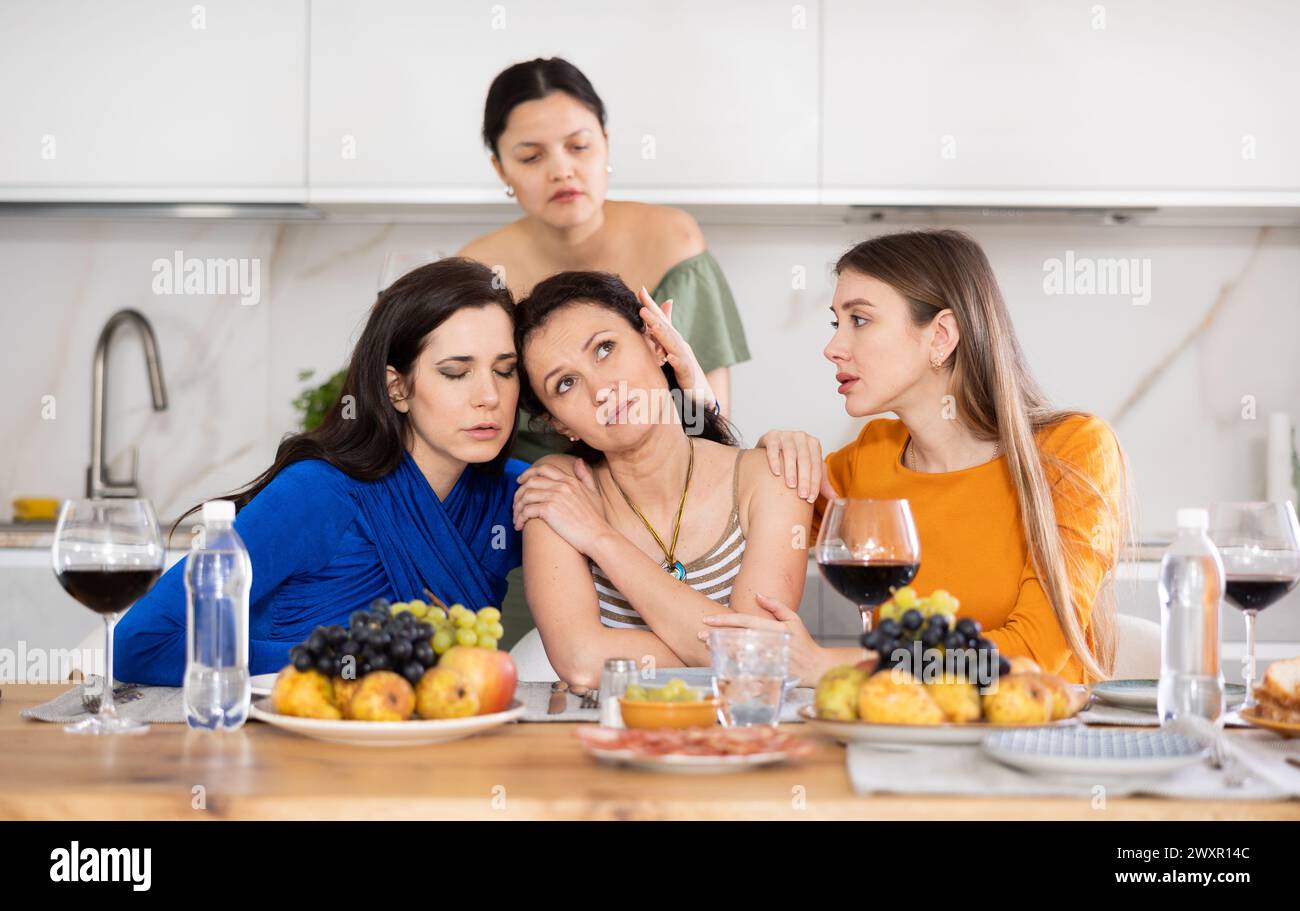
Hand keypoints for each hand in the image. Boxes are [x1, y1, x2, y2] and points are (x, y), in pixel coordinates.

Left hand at [513, 458, 610, 556]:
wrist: (598, 536)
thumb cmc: (596, 519)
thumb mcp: (594, 492)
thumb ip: (585, 476)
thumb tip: (578, 461)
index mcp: (569, 481)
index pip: (544, 469)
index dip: (528, 473)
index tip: (521, 481)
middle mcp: (561, 486)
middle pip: (531, 481)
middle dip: (519, 492)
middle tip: (516, 503)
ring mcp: (554, 497)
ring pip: (526, 495)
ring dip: (517, 507)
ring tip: (517, 517)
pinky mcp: (549, 510)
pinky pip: (526, 510)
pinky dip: (519, 518)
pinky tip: (520, 525)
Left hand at [637, 286, 716, 411]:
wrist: (700, 392)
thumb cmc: (683, 369)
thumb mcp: (671, 349)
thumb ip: (664, 332)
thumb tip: (660, 313)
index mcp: (673, 340)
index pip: (661, 320)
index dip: (652, 306)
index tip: (640, 290)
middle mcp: (680, 346)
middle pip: (666, 329)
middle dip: (655, 317)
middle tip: (642, 307)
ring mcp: (685, 359)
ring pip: (674, 345)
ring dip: (663, 335)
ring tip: (652, 326)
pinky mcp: (688, 375)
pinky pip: (682, 368)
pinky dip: (676, 361)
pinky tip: (669, 357)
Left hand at [699, 594, 829, 683]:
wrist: (816, 667)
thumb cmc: (804, 642)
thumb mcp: (793, 619)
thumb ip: (775, 605)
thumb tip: (757, 595)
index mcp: (773, 628)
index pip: (744, 621)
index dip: (724, 620)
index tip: (707, 620)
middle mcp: (768, 642)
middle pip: (736, 637)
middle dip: (717, 636)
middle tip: (700, 635)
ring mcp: (766, 659)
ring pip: (737, 654)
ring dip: (720, 649)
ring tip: (707, 645)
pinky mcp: (767, 673)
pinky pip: (745, 671)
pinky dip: (732, 668)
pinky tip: (721, 664)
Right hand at [754, 430, 828, 502]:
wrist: (772, 445)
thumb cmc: (793, 459)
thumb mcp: (809, 468)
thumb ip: (821, 482)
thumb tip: (835, 498)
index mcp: (813, 444)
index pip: (816, 466)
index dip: (815, 483)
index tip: (811, 498)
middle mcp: (801, 437)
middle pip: (805, 460)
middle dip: (805, 479)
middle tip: (802, 495)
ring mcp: (786, 435)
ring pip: (790, 453)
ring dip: (791, 471)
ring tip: (791, 486)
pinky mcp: (772, 436)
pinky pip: (773, 448)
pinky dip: (775, 461)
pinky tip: (776, 473)